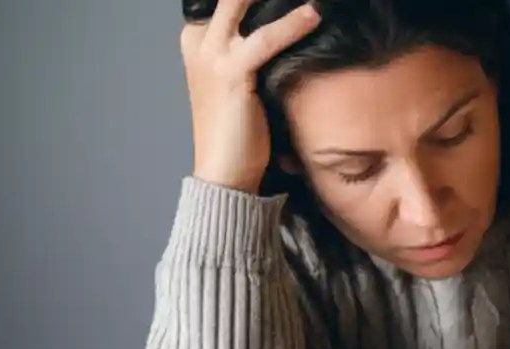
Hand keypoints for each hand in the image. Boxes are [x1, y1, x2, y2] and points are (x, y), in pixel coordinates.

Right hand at [180, 0, 320, 191]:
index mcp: (196, 39)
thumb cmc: (239, 128)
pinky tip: (313, 15)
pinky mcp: (230, 74)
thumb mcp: (240, 79)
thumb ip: (252, 50)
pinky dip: (292, 24)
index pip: (227, 1)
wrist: (224, 171)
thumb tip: (289, 25)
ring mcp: (210, 56)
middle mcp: (198, 41)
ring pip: (240, 3)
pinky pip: (265, 39)